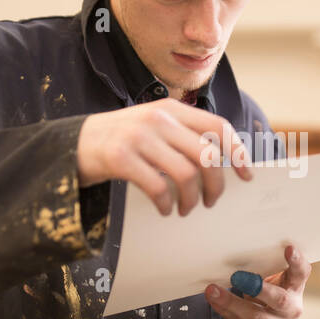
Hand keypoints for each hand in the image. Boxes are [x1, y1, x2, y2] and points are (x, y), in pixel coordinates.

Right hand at [76, 98, 252, 215]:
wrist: (73, 143)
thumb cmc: (121, 141)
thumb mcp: (154, 127)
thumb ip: (183, 136)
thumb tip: (222, 162)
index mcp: (171, 109)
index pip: (218, 126)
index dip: (237, 152)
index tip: (246, 175)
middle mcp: (158, 119)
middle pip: (206, 154)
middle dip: (216, 185)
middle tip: (211, 202)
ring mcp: (139, 137)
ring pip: (186, 174)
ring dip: (191, 199)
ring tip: (185, 209)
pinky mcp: (120, 157)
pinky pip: (157, 187)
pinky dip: (166, 204)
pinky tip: (164, 209)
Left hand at [207, 244, 309, 318]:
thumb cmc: (271, 297)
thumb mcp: (274, 283)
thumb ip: (264, 272)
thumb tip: (235, 258)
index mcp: (296, 288)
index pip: (301, 273)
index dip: (296, 261)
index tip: (288, 248)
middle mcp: (293, 308)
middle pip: (279, 299)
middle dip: (258, 288)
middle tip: (237, 277)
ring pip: (255, 315)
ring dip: (231, 302)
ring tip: (212, 290)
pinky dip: (225, 311)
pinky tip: (214, 301)